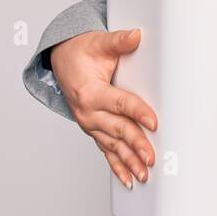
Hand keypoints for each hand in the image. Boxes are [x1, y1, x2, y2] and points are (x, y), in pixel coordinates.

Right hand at [50, 28, 157, 189]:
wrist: (62, 60)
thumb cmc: (82, 52)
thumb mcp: (99, 43)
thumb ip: (119, 41)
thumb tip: (136, 35)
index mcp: (90, 92)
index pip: (119, 104)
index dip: (138, 112)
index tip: (154, 122)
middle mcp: (88, 112)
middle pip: (117, 129)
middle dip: (136, 144)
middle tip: (152, 157)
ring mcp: (90, 124)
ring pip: (112, 145)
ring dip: (128, 161)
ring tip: (144, 175)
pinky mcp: (93, 130)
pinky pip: (106, 151)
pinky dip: (117, 166)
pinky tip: (129, 179)